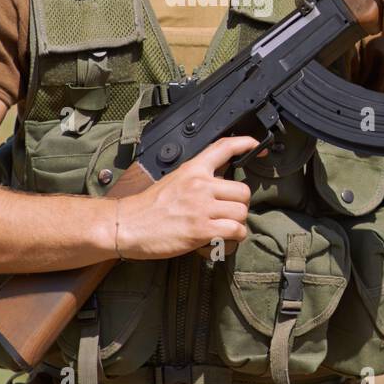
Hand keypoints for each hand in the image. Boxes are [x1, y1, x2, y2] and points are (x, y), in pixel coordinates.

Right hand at [115, 136, 258, 260]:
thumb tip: (220, 182)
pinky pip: (235, 231)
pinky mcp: (202, 229)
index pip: (223, 147)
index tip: (256, 145)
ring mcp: (202, 207)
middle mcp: (200, 185)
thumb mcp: (173, 181)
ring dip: (237, 224)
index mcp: (192, 170)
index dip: (245, 143)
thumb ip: (197, 179)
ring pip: (242, 213)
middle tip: (228, 213)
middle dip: (240, 205)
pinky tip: (221, 240)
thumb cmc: (147, 208)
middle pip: (243, 191)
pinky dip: (233, 239)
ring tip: (223, 229)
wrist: (127, 225)